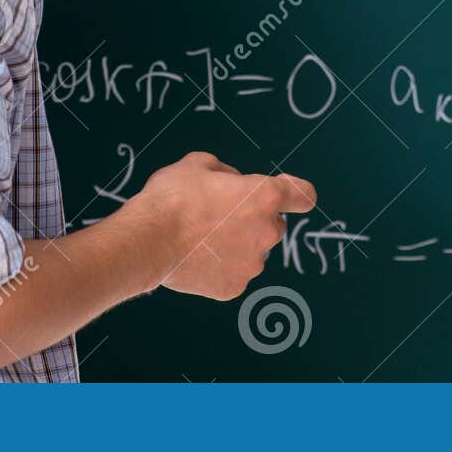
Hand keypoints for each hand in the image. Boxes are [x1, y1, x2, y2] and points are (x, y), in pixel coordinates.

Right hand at [124, 151, 317, 300]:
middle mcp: (266, 232)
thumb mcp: (198, 164)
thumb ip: (225, 173)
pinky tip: (194, 258)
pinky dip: (218, 267)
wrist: (148, 240)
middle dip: (254, 219)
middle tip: (218, 214)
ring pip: (252, 251)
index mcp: (264, 197)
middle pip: (273, 225)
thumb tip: (230, 184)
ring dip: (236, 244)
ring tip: (200, 239)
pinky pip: (232, 273)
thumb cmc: (172, 196)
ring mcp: (251, 264)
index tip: (287, 193)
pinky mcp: (233, 287)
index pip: (303, 195)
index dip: (296, 192)